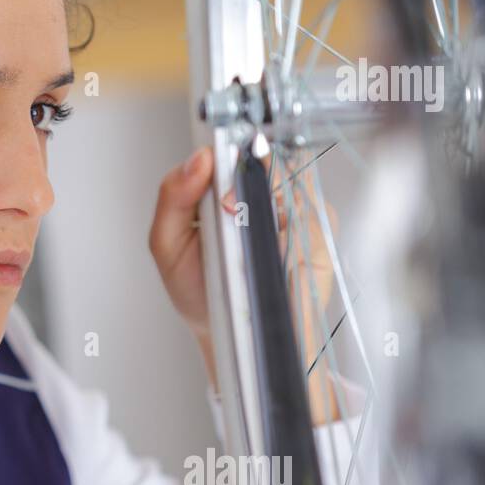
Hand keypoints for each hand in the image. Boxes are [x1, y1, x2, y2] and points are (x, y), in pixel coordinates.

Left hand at [150, 146, 340, 424]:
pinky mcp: (316, 239)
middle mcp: (260, 195)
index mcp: (223, 187)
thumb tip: (198, 159)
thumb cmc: (198, 289)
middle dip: (251, 182)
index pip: (234, 148)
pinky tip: (275, 258)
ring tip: (247, 245)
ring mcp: (292, 215)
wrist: (227, 336)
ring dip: (270, 212)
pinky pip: (317, 221)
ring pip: (296, 188)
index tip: (217, 178)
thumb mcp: (167, 244)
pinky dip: (294, 236)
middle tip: (230, 210)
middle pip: (272, 160)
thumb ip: (173, 198)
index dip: (230, 156)